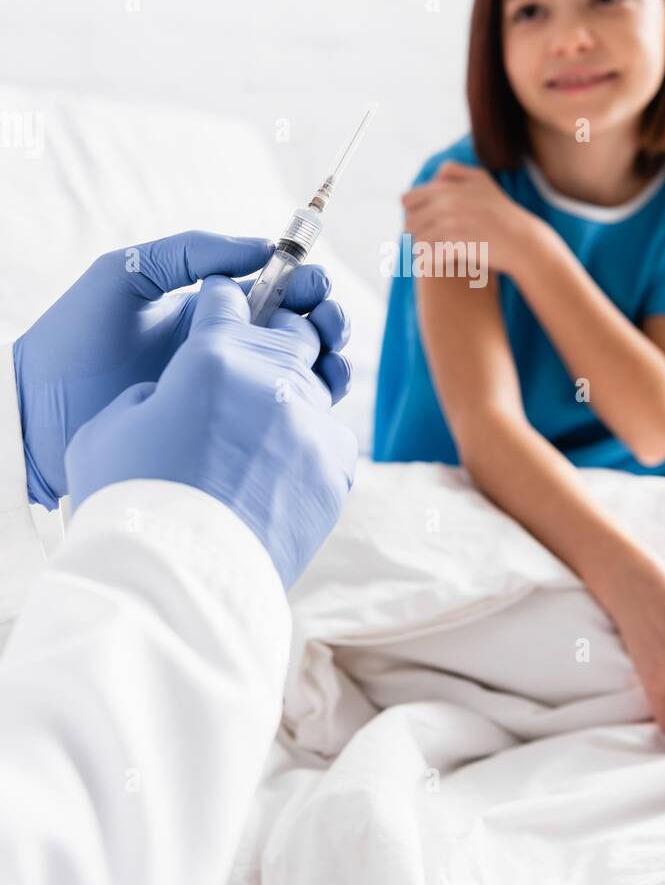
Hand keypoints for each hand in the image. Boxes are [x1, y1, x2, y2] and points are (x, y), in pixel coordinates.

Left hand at [12, 230, 349, 509]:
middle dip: (328, 322)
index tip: (314, 287)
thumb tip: (263, 248)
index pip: (278, 289)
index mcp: (211, 308)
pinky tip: (310, 401)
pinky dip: (311, 408)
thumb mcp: (128, 273)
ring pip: (301, 376)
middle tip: (327, 327)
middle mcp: (228, 350)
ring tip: (326, 363)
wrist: (37, 416)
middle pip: (302, 332)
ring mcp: (229, 395)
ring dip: (329, 363)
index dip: (306, 283)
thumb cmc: (73, 340)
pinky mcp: (225, 435)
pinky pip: (280, 420)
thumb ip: (193, 251)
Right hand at [64, 274, 357, 589]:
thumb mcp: (109, 429)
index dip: (221, 302)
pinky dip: (312, 445)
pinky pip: (333, 438)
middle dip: (275, 337)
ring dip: (293, 395)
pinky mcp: (336, 469)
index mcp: (212, 356)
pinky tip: (285, 465)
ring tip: (267, 422)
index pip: (228, 301)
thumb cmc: (130, 505)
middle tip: (255, 361)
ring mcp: (310, 423)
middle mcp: (271, 378)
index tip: (222, 311)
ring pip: (317, 384)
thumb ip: (150, 393)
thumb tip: (176, 394)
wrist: (177, 583)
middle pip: (291, 332)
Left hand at [400, 162, 533, 276]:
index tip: (426, 221)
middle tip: (432, 239)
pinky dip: (431, 260)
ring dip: (423, 247)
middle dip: (417, 230)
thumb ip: (455, 172)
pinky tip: (443, 260)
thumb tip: (432, 178)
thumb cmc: (501, 213)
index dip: (414, 212)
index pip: (408, 199)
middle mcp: (447, 201)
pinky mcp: (455, 244)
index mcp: (448, 186)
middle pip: (409, 220)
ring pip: (416, 239)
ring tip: (439, 250)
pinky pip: (427, 255)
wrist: (521, 242)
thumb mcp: (482, 181)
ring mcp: (450, 222)